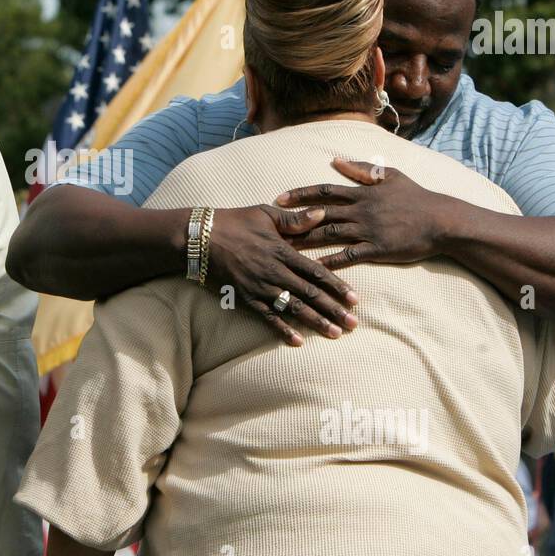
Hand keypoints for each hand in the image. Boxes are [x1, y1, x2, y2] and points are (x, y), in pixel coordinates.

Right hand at [203, 205, 358, 346]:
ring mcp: (260, 287)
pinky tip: (298, 341)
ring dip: (315, 322)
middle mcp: (274, 272)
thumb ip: (294, 219)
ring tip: (335, 334)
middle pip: (310, 294)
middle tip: (353, 324)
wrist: (199, 238)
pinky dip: (283, 330)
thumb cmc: (233, 222)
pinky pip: (267, 317)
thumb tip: (321, 214)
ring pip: (293, 308)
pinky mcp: (245, 297)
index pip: (316, 271)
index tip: (355, 299)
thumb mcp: (265, 214)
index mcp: (282, 251)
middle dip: (333, 310)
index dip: (337, 286)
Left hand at [275, 158, 453, 269]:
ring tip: (283, 248)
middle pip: (319, 214)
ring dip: (305, 241)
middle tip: (270, 227)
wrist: (440, 220)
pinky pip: (348, 256)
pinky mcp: (376, 249)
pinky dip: (329, 262)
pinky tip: (313, 268)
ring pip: (329, 235)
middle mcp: (360, 210)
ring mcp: (367, 230)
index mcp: (361, 192)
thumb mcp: (390, 175)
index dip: (299, 194)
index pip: (323, 190)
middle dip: (293, 220)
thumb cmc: (416, 197)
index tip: (278, 199)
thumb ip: (361, 168)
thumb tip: (335, 160)